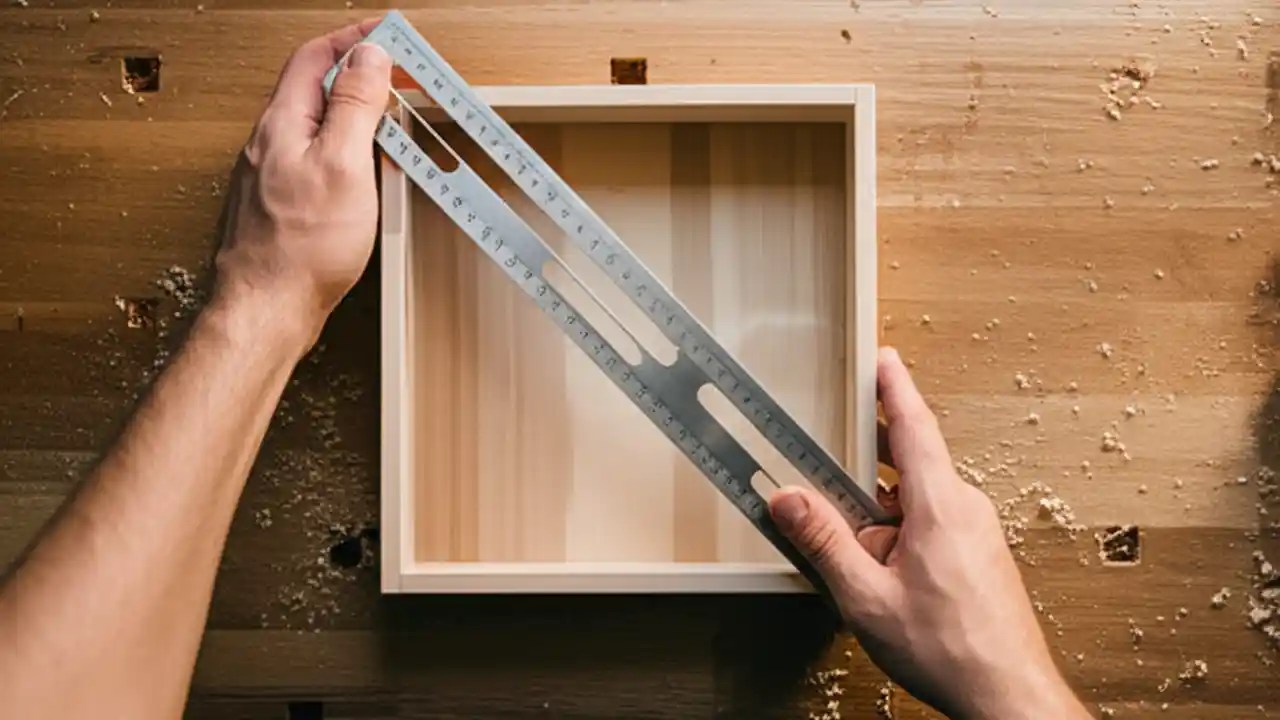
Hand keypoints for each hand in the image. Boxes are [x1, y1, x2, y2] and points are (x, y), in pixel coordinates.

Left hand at [213, 20, 391, 342]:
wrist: (265, 309)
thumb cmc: (298, 249)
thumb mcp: (342, 164)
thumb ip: (353, 105)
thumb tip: (368, 55)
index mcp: (282, 123)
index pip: (315, 56)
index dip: (353, 37)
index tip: (389, 33)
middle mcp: (269, 142)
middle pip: (313, 85)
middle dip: (357, 71)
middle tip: (398, 74)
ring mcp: (272, 173)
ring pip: (314, 123)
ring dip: (352, 111)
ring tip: (388, 117)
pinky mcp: (281, 203)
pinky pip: (314, 156)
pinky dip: (344, 148)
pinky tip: (363, 169)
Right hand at [768, 348, 1088, 719]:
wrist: (1008, 696)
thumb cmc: (952, 651)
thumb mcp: (867, 598)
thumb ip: (825, 543)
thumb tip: (789, 501)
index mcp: (942, 507)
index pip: (915, 426)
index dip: (894, 387)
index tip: (882, 357)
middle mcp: (964, 510)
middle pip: (910, 459)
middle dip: (867, 453)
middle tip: (830, 443)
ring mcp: (974, 534)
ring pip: (915, 498)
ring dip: (876, 506)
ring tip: (840, 529)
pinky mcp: (975, 557)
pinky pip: (929, 523)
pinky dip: (895, 529)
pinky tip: (872, 564)